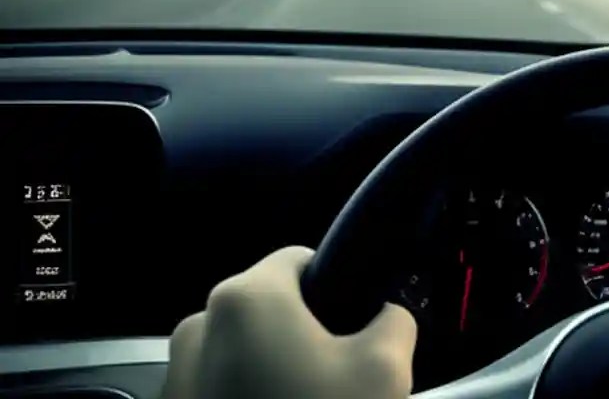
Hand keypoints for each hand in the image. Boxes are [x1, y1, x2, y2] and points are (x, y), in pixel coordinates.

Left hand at [162, 246, 416, 398]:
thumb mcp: (385, 368)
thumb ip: (395, 319)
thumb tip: (388, 314)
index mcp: (248, 296)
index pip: (302, 259)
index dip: (339, 286)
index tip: (358, 326)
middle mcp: (199, 325)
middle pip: (272, 309)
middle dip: (307, 336)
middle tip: (340, 380)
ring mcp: (175, 374)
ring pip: (245, 352)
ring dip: (275, 371)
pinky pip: (221, 388)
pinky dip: (249, 397)